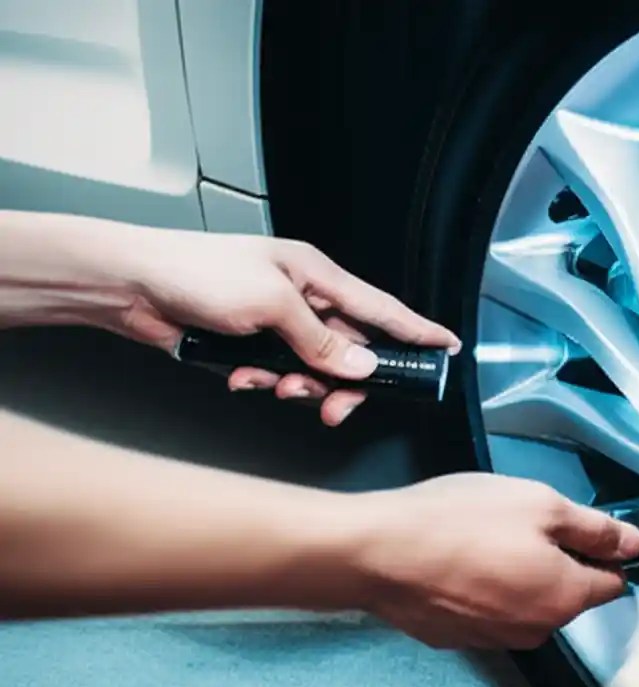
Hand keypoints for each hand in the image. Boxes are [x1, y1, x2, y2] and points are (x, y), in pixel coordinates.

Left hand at [117, 229, 460, 425]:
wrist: (131, 285)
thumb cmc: (194, 271)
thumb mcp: (271, 304)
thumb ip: (321, 339)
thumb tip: (360, 363)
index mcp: (316, 275)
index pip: (381, 307)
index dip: (417, 330)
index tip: (447, 348)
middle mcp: (301, 299)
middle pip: (349, 351)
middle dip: (343, 382)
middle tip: (334, 404)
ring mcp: (276, 323)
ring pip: (313, 370)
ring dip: (297, 384)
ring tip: (274, 384)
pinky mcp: (250, 345)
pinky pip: (277, 375)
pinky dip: (264, 382)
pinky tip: (243, 376)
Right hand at [349, 473, 638, 649]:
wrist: (378, 551)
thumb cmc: (459, 521)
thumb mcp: (541, 504)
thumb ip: (594, 527)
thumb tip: (633, 542)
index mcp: (564, 598)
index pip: (613, 584)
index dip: (605, 551)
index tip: (584, 525)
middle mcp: (535, 629)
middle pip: (569, 594)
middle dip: (558, 559)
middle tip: (523, 520)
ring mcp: (494, 638)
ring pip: (528, 601)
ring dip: (520, 572)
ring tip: (486, 535)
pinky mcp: (459, 636)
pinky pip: (491, 609)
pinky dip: (485, 586)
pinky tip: (462, 557)